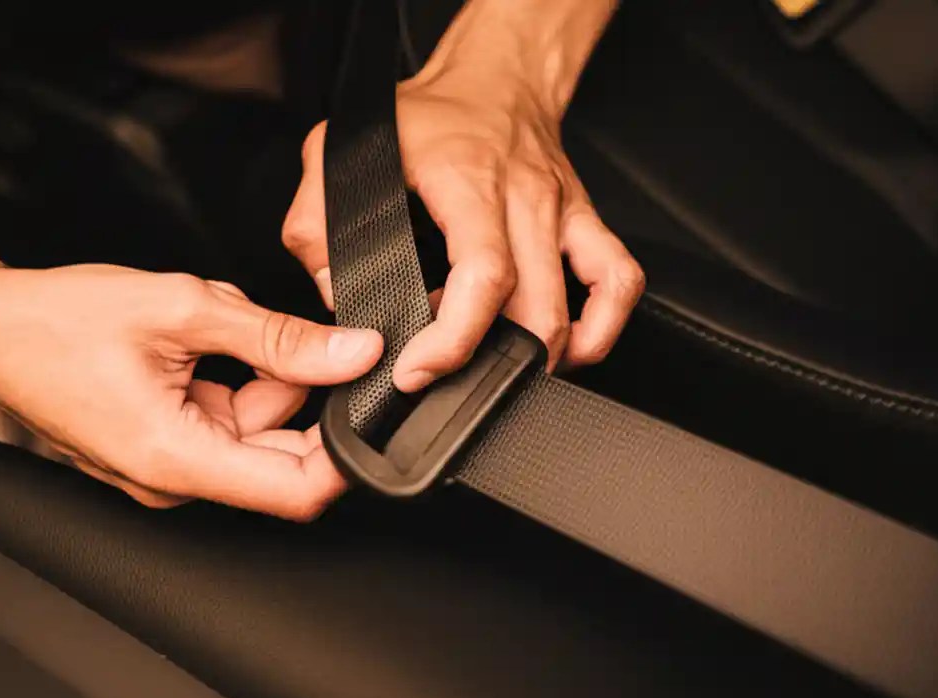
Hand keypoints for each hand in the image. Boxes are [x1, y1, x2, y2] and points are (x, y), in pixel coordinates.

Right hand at [0, 264, 381, 519]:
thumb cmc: (58, 321)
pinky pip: (225, 421)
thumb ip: (277, 336)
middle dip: (302, 397)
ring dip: (262, 376)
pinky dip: (233, 378)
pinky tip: (203, 340)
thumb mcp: (182, 309)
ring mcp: (168, 466)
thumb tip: (353, 353)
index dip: (345, 457)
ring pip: (256, 432)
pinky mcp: (163, 446)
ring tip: (221, 328)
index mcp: (178, 459)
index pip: (296, 494)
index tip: (368, 407)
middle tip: (293, 337)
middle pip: (282, 460)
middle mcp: (175, 478)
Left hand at [282, 0, 642, 392]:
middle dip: (493, 364)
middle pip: (536, 309)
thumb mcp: (342, 149)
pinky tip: (568, 347)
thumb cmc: (426, 116)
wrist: (495, 79)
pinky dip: (601, 330)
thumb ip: (317, 221)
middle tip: (449, 377)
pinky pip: (620, 283)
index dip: (454, 340)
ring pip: (580, 308)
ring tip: (500, 370)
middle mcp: (525, 200)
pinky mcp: (586, 222)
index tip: (418, 370)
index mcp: (469, 182)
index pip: (483, 276)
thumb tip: (334, 290)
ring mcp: (563, 213)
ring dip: (542, 357)